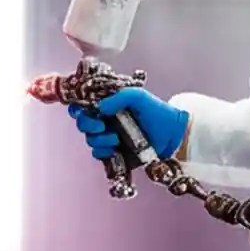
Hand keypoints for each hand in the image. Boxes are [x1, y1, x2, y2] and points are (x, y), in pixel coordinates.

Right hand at [67, 87, 189, 160]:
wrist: (172, 135)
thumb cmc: (156, 112)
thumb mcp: (138, 96)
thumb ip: (119, 97)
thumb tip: (100, 107)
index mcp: (108, 104)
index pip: (83, 104)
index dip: (77, 107)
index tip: (84, 110)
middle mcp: (105, 120)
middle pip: (82, 123)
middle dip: (87, 124)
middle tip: (101, 126)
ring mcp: (108, 137)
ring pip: (89, 139)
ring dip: (99, 139)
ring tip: (116, 138)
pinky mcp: (113, 153)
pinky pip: (98, 154)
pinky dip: (103, 151)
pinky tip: (115, 148)